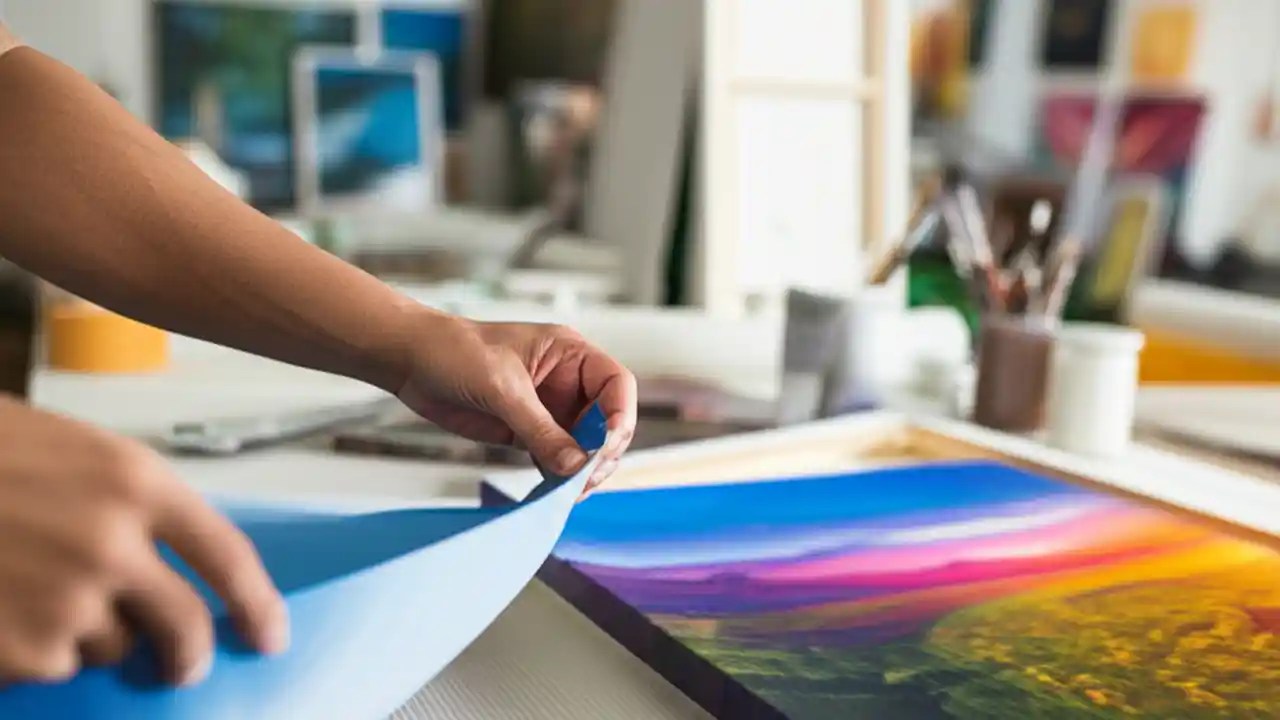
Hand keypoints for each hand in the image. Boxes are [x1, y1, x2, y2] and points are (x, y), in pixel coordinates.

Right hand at [0, 397, 285, 685]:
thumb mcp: (75, 457)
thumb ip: (132, 512)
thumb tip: (170, 578)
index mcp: (136, 483)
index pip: (228, 555)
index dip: (257, 604)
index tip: (270, 638)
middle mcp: (113, 545)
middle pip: (186, 626)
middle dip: (188, 656)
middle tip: (182, 666)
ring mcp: (64, 603)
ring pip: (109, 649)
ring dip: (83, 636)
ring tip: (27, 585)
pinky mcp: (22, 652)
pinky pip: (50, 668)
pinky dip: (30, 652)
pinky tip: (0, 606)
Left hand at [394, 313, 636, 491]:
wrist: (411, 362)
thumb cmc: (454, 352)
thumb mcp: (502, 387)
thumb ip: (539, 428)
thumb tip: (575, 466)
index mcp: (570, 354)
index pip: (616, 384)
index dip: (621, 415)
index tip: (608, 445)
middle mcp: (568, 382)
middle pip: (607, 421)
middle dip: (601, 451)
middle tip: (585, 477)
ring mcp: (550, 410)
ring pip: (585, 446)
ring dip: (582, 469)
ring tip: (569, 491)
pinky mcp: (529, 432)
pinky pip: (556, 459)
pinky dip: (558, 477)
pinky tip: (552, 492)